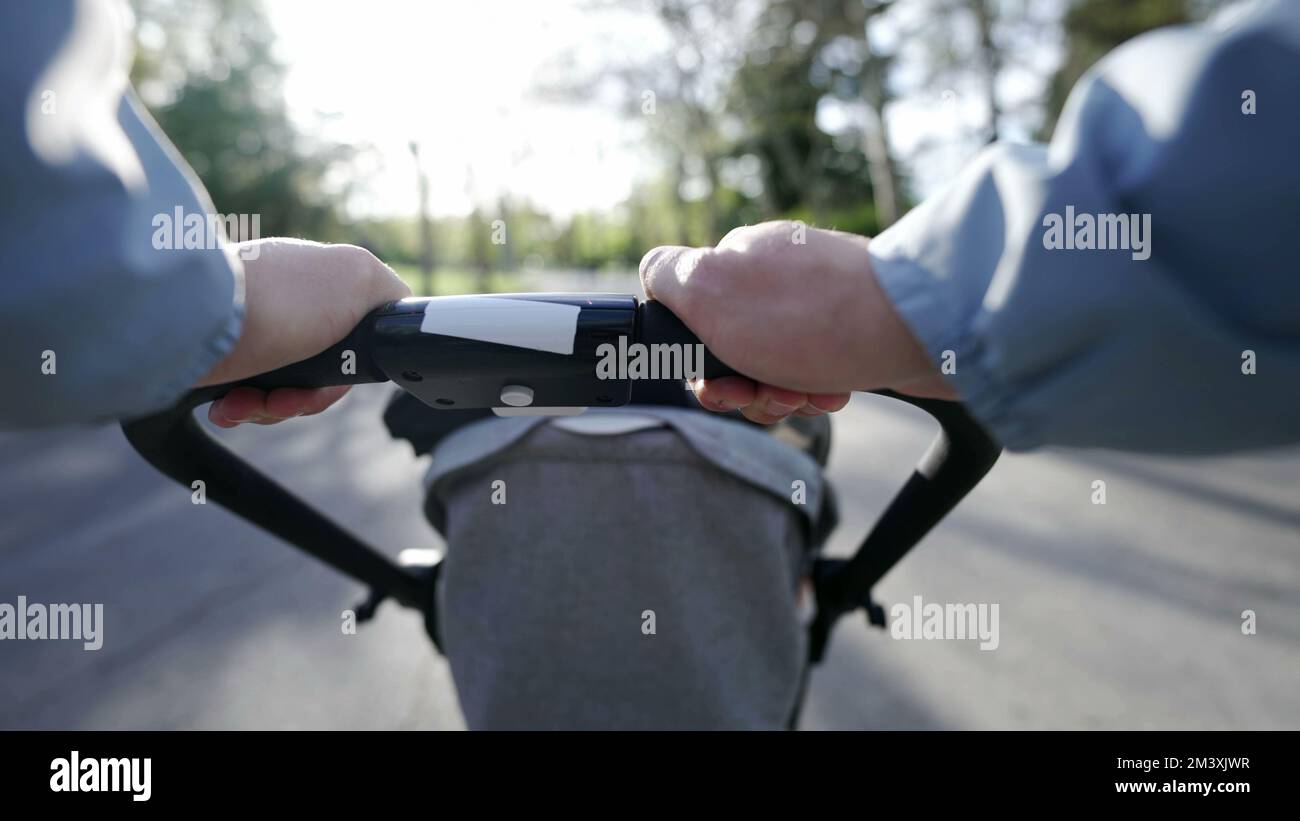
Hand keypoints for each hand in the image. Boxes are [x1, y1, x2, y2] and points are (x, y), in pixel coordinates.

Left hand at [197, 239, 410, 426]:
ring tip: (247, 404)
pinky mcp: (215, 359)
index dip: (354, 367)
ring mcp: (250, 332)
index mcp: (320, 283)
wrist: (193, 323)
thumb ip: (389, 292)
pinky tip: (225, 408)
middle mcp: (286, 305)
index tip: (339, 376)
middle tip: (288, 396)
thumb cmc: (280, 300)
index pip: (356, 337)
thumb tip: (401, 313)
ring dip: (271, 408)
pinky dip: (239, 409)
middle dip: (309, 396)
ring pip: (283, 390)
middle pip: (322, 371)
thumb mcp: (360, 277)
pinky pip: (242, 397)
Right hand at [639, 221, 953, 423]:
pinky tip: (834, 390)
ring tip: (809, 393)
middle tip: (770, 394)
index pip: (693, 315)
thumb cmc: (808, 316)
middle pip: (733, 347)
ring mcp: (819, 299)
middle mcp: (778, 271)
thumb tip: (652, 272)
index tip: (720, 383)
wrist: (915, 329)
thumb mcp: (711, 288)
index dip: (698, 361)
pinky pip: (818, 365)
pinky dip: (819, 385)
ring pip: (775, 363)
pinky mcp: (857, 326)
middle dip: (745, 384)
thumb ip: (667, 276)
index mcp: (740, 257)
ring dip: (782, 391)